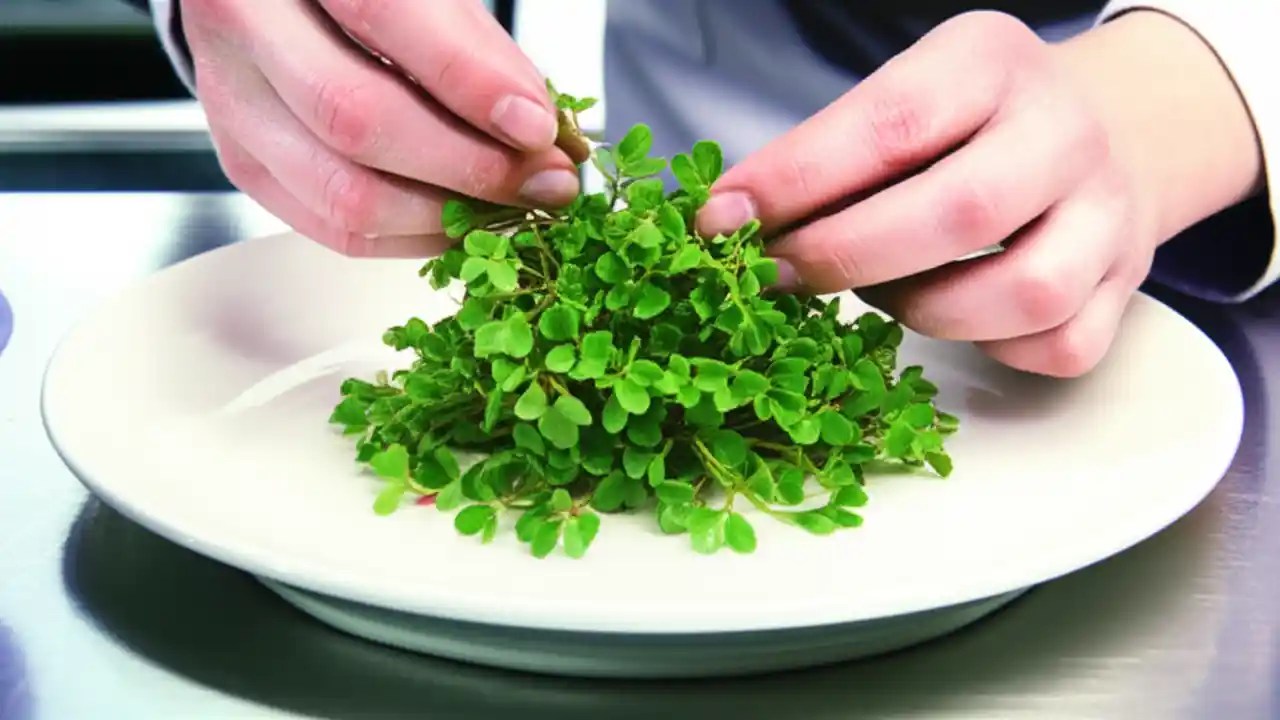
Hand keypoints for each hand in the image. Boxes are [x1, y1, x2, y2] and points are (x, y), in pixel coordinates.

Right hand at [183, 0, 579, 256]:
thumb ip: (473, 44)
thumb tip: (539, 128)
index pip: (384, 16)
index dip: (470, 81)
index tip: (537, 127)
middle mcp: (240, 26)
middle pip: (358, 120)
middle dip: (469, 165)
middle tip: (543, 180)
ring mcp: (230, 103)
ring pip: (342, 193)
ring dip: (446, 215)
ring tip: (512, 205)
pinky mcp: (243, 163)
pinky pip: (331, 226)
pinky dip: (409, 234)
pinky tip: (459, 220)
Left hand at [697, 11, 1250, 377]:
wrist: (1106, 128)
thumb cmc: (973, 123)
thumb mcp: (906, 98)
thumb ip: (829, 154)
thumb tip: (728, 222)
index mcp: (991, 64)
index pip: (889, 126)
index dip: (796, 182)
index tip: (723, 219)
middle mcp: (1063, 132)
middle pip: (960, 213)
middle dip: (846, 257)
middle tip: (780, 275)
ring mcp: (1107, 212)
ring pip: (1024, 293)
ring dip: (926, 311)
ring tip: (884, 291)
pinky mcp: (1126, 284)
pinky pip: (1058, 345)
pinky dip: (992, 348)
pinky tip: (958, 316)